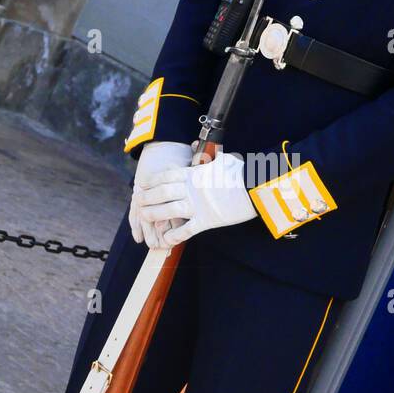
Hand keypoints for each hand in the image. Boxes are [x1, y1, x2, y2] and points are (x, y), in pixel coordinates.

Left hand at [135, 148, 256, 246]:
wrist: (255, 188)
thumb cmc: (241, 172)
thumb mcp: (223, 160)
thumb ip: (210, 159)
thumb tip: (206, 151)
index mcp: (193, 173)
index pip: (165, 176)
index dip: (151, 181)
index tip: (142, 185)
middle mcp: (191, 189)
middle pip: (162, 193)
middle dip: (147, 198)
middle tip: (138, 202)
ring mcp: (197, 205)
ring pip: (168, 211)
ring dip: (153, 216)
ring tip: (145, 218)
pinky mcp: (206, 221)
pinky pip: (185, 231)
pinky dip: (173, 237)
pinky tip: (164, 240)